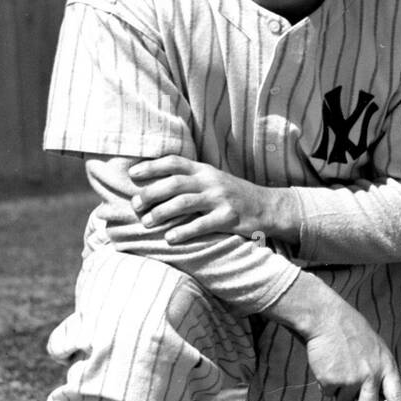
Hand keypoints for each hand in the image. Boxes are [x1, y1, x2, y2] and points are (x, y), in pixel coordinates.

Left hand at [127, 156, 287, 243]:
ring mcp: (220, 199)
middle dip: (151, 193)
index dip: (151, 167)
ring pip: (184, 203)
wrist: (268, 207)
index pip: (173, 162)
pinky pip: (202, 225)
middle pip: (174, 183)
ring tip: (147, 222)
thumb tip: (154, 185)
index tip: (132, 174)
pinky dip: (183, 231)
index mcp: (204, 170)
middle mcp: (211, 181)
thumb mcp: (213, 180)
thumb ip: (189, 179)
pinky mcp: (229, 218)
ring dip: (162, 213)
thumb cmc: (233, 196)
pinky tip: (170, 237)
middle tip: (135, 205)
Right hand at [302, 299, 400, 400]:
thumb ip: (381, 376)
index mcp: (387, 366)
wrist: (327, 318)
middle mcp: (372, 374)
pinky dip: (326, 383)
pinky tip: (328, 365)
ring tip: (340, 367)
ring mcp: (351, 378)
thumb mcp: (376, 351)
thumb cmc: (352, 335)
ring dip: (340, 392)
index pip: (398, 399)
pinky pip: (328, 394)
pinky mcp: (331, 380)